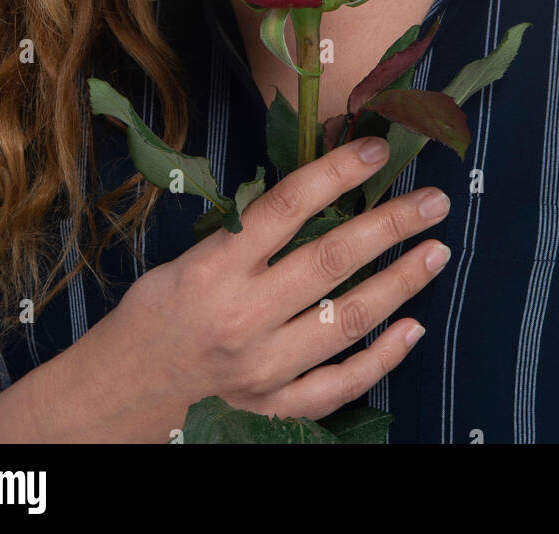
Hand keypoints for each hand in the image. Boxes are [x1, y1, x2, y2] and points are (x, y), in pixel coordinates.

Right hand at [104, 135, 450, 438]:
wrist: (122, 392)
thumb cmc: (157, 313)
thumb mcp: (187, 257)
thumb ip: (246, 233)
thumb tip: (317, 194)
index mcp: (216, 268)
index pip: (288, 205)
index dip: (338, 172)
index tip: (378, 150)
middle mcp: (245, 315)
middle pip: (332, 260)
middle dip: (391, 225)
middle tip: (434, 202)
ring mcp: (264, 368)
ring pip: (347, 320)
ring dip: (400, 283)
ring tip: (436, 251)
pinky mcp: (275, 408)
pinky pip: (341, 384)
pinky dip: (382, 358)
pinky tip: (413, 328)